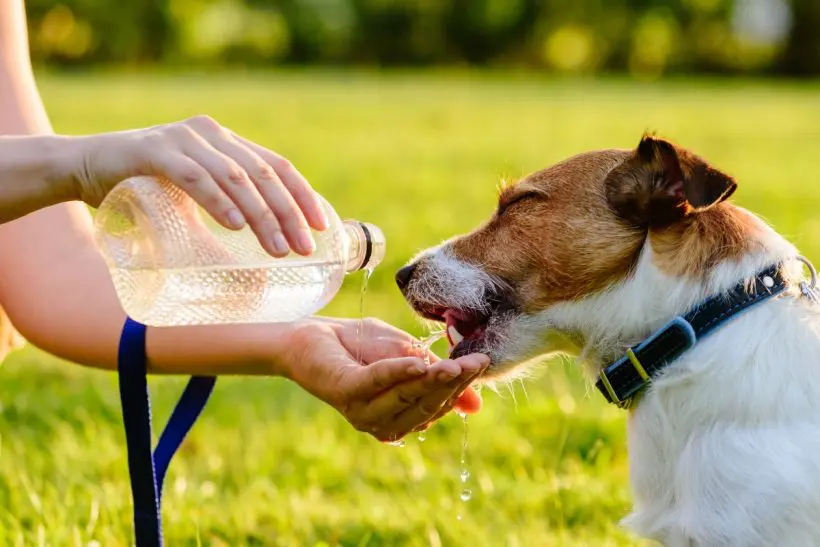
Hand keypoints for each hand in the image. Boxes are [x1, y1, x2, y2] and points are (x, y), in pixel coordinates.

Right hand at [71, 115, 327, 256]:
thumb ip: (227, 214)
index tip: (321, 228)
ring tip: (277, 248)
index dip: (303, 196)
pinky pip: (195, 177)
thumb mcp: (195, 203)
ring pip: (236, 177)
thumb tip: (265, 262)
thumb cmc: (143, 191)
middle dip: (289, 214)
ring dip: (261, 215)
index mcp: (227, 143)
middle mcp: (211, 135)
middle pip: (264, 173)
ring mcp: (183, 139)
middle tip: (303, 249)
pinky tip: (236, 226)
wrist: (81, 169)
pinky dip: (218, 202)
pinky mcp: (154, 151)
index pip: (277, 166)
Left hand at [280, 317, 487, 441]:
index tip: (482, 363)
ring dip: (431, 381)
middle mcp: (380, 421)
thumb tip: (476, 406)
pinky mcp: (344, 390)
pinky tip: (418, 363)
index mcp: (398, 416)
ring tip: (454, 365)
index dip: (460, 386)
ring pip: (405, 397)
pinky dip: (398, 372)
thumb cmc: (359, 344)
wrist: (311, 333)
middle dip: (452, 384)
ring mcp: (361, 409)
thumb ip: (436, 376)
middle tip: (475, 362)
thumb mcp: (407, 356)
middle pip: (425, 405)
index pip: (437, 405)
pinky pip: (376, 382)